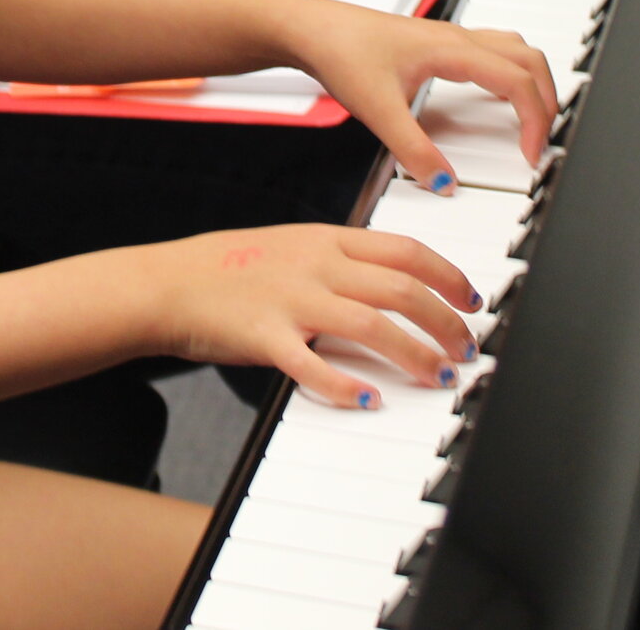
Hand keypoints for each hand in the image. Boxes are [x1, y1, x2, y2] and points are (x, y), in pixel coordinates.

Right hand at [140, 224, 481, 408]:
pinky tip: (369, 400)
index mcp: (324, 239)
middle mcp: (315, 265)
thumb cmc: (226, 268)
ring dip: (414, 353)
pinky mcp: (265, 337)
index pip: (404, 250)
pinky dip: (346, 385)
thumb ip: (336, 260)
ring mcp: (291, 300)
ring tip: (437, 376)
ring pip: (372, 325)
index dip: (448, 275)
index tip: (471, 300)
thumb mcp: (289, 245)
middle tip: (465, 348)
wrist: (167, 283)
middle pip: (400, 288)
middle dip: (444, 320)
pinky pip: (314, 364)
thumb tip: (388, 279)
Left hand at [290, 6, 555, 186]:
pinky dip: (511, 73)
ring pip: (515, 48)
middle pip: (529, 58)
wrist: (312, 28)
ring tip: (532, 118)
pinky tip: (496, 96)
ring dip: (533, 81)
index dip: (535, 118)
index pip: (517, 80)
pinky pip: (493, 51)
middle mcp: (458, 38)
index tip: (531, 153)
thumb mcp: (377, 110)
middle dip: (547, 98)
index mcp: (452, 49)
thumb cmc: (341, 51)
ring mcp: (450, 38)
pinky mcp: (438, 44)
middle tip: (541, 140)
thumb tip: (443, 182)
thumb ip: (412, 150)